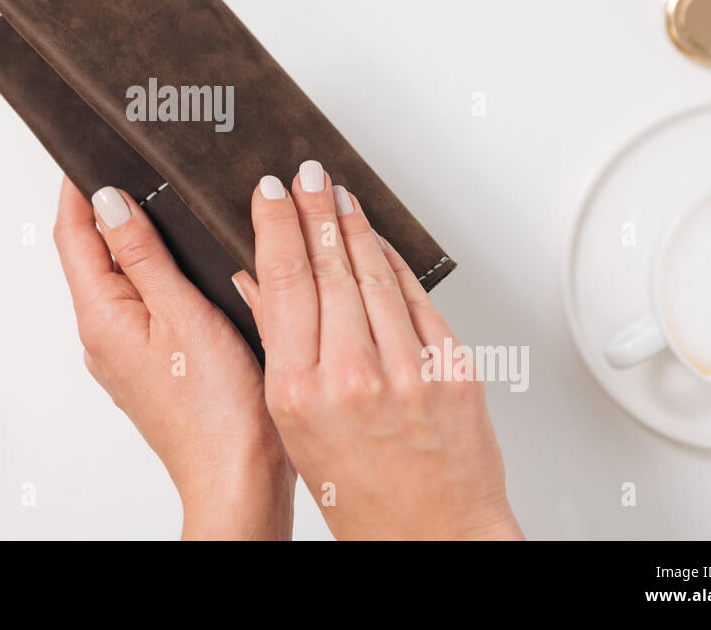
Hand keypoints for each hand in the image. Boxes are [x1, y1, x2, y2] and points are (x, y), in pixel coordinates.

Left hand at [53, 177, 294, 539]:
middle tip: (128, 164)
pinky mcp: (151, 364)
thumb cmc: (217, 409)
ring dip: (132, 240)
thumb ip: (142, 254)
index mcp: (102, 318)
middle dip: (105, 208)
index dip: (76, 189)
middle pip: (90, 255)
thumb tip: (108, 202)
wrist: (237, 477)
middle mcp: (103, 337)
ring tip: (159, 203)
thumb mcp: (182, 312)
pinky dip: (152, 273)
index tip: (85, 152)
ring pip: (118, 279)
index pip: (73, 236)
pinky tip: (181, 264)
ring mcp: (125, 353)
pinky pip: (140, 304)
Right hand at [234, 161, 522, 539]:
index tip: (269, 193)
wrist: (434, 535)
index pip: (284, 281)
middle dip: (314, 210)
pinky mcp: (451, 368)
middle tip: (305, 175)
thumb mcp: (295, 428)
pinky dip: (394, 263)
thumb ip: (280, 350)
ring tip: (338, 196)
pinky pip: (416, 298)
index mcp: (300, 391)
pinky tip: (379, 242)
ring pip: (373, 273)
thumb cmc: (358, 496)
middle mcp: (352, 375)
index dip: (276, 226)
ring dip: (354, 225)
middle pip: (328, 266)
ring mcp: (407, 370)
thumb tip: (258, 286)